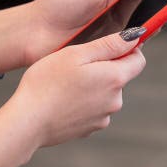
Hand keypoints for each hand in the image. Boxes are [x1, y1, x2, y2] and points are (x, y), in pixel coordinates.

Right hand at [9, 30, 146, 146]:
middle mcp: (115, 100)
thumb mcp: (76, 54)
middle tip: (76, 63)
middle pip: (120, 76)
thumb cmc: (47, 83)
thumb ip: (108, 45)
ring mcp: (103, 117)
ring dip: (93, 85)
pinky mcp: (90, 129)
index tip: (111, 44)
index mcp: (115, 78)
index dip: (128, 49)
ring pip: (105, 93)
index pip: (138, 60)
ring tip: (65, 83)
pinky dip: (83, 101)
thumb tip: (135, 37)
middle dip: (104, 67)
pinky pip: (93, 108)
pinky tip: (63, 99)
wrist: (27, 122)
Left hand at [22, 0, 149, 64]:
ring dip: (141, 34)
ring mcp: (105, 40)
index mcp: (108, 1)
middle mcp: (110, 22)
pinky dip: (127, 50)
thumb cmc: (55, 5)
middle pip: (139, 19)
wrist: (31, 32)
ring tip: (157, 26)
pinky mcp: (99, 56)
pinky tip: (137, 45)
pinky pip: (118, 53)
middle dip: (154, 17)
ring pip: (131, 38)